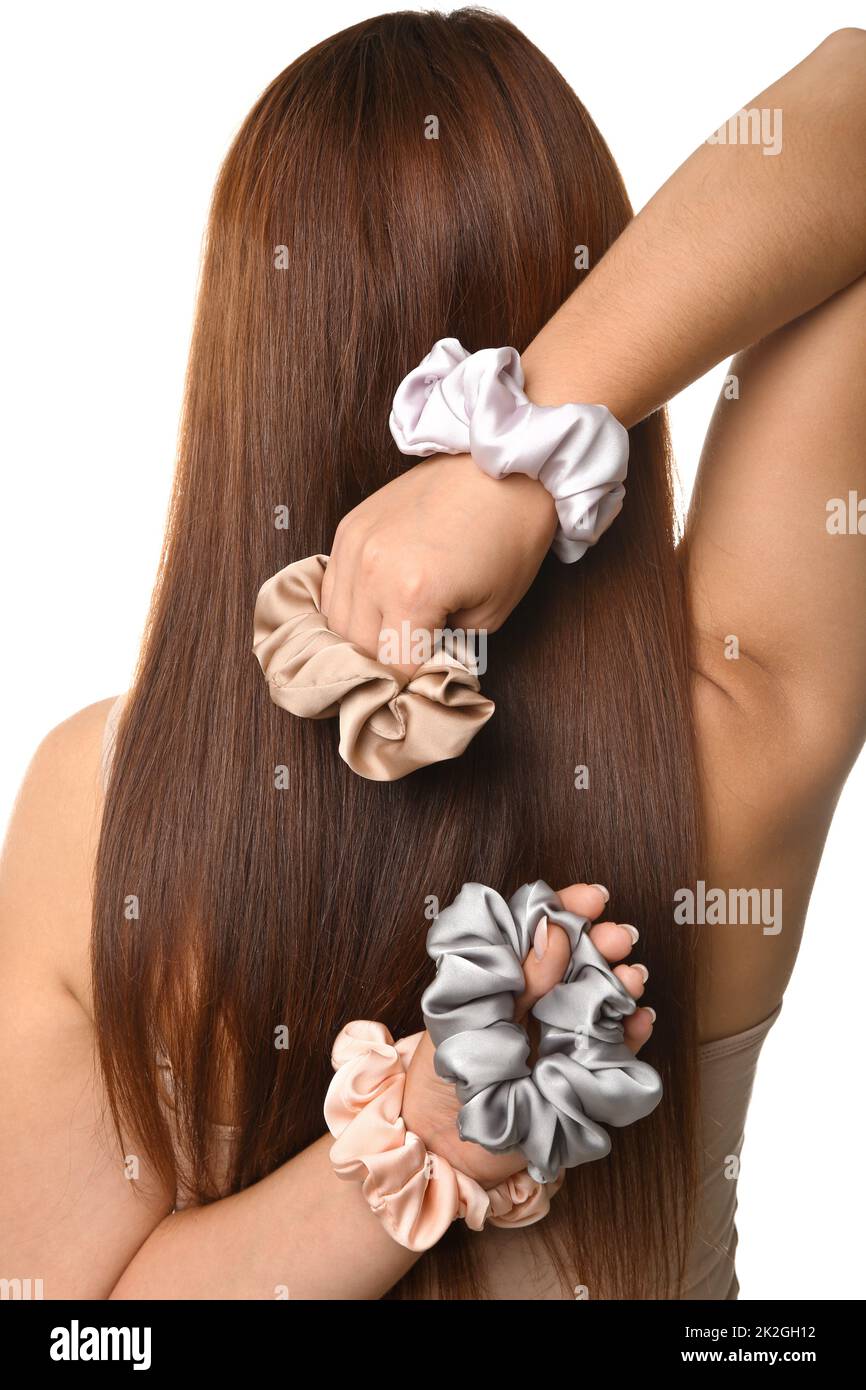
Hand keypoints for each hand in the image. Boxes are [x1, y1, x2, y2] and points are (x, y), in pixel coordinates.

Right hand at [320, 454, 555, 673]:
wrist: (503, 466)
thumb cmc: (509, 537)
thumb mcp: (492, 613)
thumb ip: (448, 649)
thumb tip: (420, 670)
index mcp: (413, 593)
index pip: (393, 669)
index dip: (408, 690)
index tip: (417, 697)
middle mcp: (372, 569)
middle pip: (357, 650)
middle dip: (381, 670)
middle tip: (403, 677)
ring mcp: (354, 545)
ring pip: (334, 623)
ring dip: (357, 643)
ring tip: (384, 650)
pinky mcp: (349, 528)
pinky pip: (330, 588)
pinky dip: (346, 610)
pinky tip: (369, 618)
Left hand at [400, 883, 654, 1186]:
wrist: (441, 1148)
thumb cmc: (443, 1075)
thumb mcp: (472, 1017)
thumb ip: (516, 977)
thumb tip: (553, 930)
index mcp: (504, 977)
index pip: (539, 931)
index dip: (567, 910)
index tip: (593, 898)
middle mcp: (537, 1001)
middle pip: (578, 961)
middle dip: (602, 943)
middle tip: (619, 937)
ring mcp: (560, 1035)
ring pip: (601, 1000)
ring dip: (621, 984)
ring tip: (632, 977)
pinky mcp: (579, 1074)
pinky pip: (615, 1049)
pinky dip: (632, 1034)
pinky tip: (641, 1020)